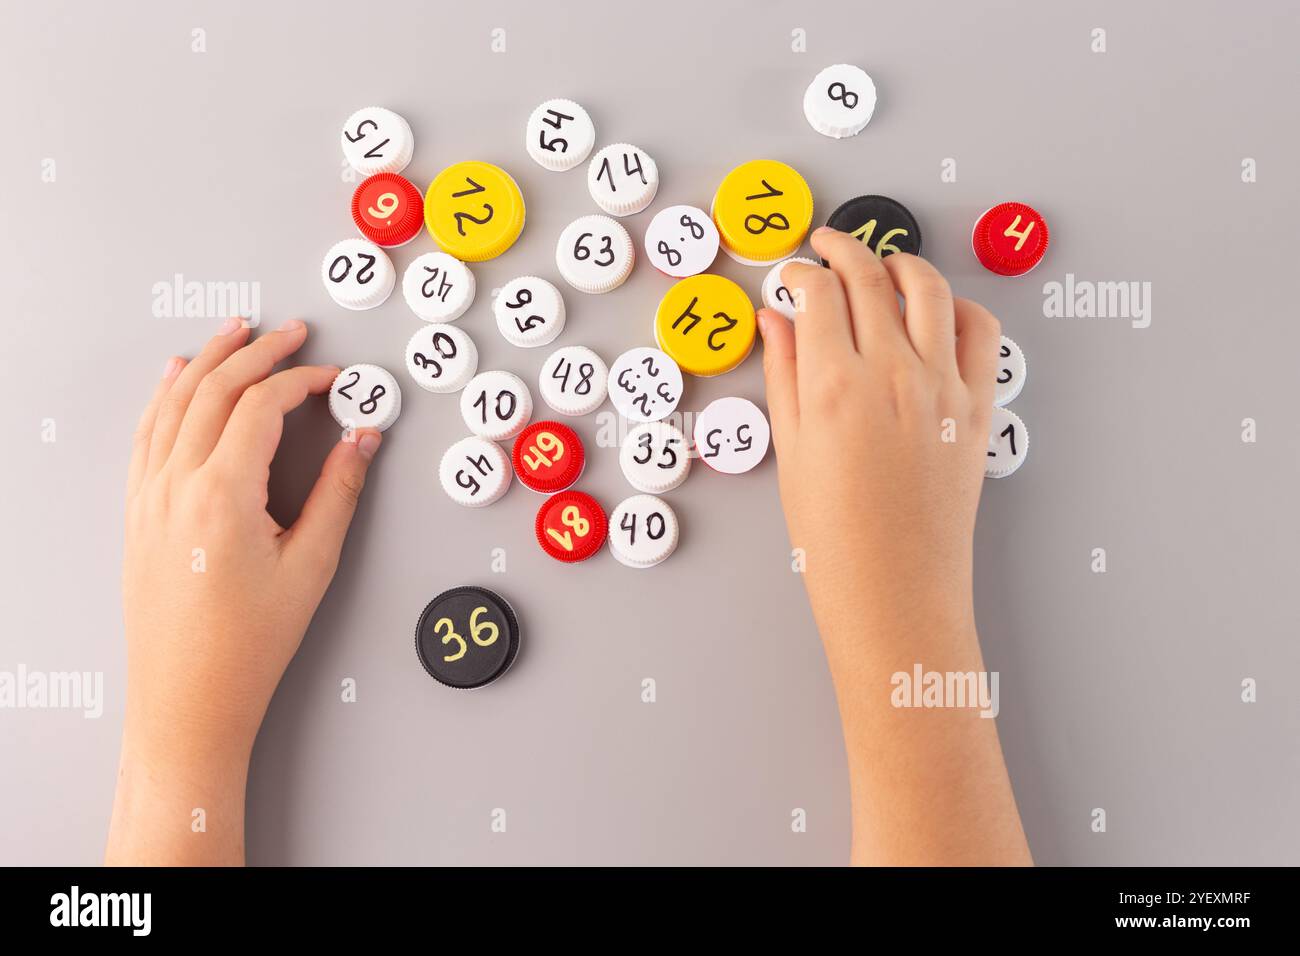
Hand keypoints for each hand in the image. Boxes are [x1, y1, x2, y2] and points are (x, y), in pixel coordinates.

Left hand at [108, 317, 379, 864]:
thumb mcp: (312, 567)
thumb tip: (361, 439)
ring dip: (207, 360)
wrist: (187, 698)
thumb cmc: (247, 645)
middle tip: (292, 332)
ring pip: (174, 402)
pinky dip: (163, 396)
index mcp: (222, 494)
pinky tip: (173, 379)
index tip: (332, 379)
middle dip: (257, 351)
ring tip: (235, 332)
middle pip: (214, 389)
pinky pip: (146, 433)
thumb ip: (339, 493)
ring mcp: (149, 496)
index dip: (302, 381)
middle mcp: (177, 485)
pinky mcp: (138, 512)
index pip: (262, 406)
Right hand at [760, 230, 998, 653]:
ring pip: (928, 287)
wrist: (894, 591)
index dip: (798, 271)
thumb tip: (776, 321)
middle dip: (841, 248)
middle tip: (826, 245)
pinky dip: (959, 306)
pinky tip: (936, 309)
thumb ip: (785, 374)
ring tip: (883, 262)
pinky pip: (980, 331)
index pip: (816, 292)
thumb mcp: (791, 452)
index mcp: (834, 386)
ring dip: (900, 261)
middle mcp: (891, 374)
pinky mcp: (977, 407)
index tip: (791, 274)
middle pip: (868, 276)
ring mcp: (941, 387)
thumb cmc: (835, 539)